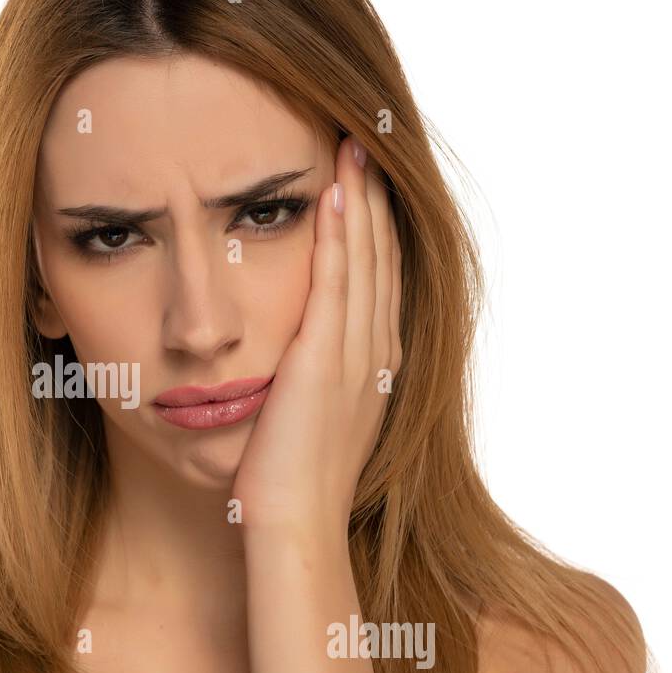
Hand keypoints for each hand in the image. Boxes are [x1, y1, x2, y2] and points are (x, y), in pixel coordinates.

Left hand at [233, 135, 402, 537]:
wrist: (294, 525)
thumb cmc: (288, 484)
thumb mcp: (309, 423)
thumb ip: (309, 384)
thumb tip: (289, 362)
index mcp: (373, 368)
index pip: (379, 281)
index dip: (376, 230)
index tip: (363, 186)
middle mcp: (375, 354)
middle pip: (383, 260)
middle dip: (375, 202)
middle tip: (365, 147)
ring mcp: (355, 356)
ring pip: (367, 262)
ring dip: (361, 204)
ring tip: (353, 151)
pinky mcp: (326, 361)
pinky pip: (338, 285)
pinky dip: (340, 239)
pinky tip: (333, 197)